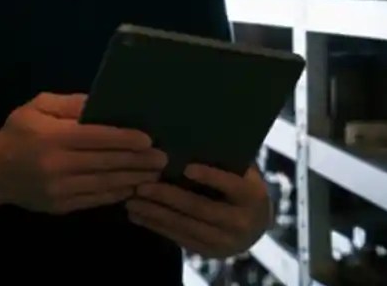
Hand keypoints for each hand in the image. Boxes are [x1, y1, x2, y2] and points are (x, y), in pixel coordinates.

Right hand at [0, 93, 166, 214]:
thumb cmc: (18, 133)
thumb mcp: (37, 106)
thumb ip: (69, 104)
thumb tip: (101, 103)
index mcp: (52, 137)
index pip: (96, 138)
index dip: (124, 139)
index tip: (148, 139)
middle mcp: (57, 165)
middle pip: (106, 163)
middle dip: (138, 161)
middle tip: (163, 158)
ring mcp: (60, 189)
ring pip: (105, 184)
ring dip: (133, 179)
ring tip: (155, 173)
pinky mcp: (62, 206)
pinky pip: (96, 199)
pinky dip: (116, 193)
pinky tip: (132, 186)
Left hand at [125, 163, 270, 257]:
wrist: (255, 226)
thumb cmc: (239, 186)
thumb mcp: (240, 172)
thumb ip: (223, 159)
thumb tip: (192, 134)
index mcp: (252, 195)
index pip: (231, 184)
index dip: (210, 177)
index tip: (186, 168)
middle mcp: (241, 221)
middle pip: (200, 208)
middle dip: (168, 197)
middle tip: (142, 186)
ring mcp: (225, 241)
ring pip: (185, 226)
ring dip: (155, 214)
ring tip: (132, 202)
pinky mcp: (209, 252)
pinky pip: (179, 239)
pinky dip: (156, 226)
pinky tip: (138, 215)